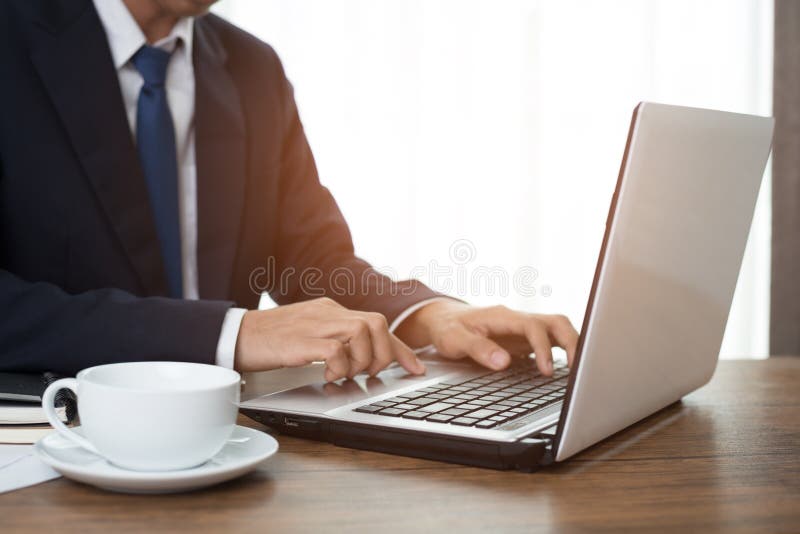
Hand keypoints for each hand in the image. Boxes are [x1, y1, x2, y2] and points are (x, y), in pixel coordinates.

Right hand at [233, 297, 425, 380]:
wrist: (237, 335)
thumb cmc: (271, 340)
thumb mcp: (310, 335)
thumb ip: (334, 340)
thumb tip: (357, 360)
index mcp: (332, 311)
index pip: (377, 325)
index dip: (401, 348)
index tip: (416, 368)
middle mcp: (329, 313)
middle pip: (377, 323)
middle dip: (385, 353)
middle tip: (371, 373)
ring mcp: (316, 324)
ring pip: (362, 332)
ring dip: (363, 360)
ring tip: (347, 373)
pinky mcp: (302, 340)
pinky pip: (335, 349)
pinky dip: (339, 365)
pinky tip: (328, 375)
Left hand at [394, 300, 578, 375]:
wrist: (444, 319)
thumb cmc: (449, 328)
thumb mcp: (455, 340)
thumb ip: (479, 349)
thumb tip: (504, 362)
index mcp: (503, 316)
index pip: (533, 326)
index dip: (544, 348)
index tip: (546, 371)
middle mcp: (518, 319)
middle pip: (556, 322)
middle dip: (571, 343)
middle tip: (577, 369)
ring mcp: (524, 328)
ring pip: (558, 328)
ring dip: (572, 345)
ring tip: (578, 371)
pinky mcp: (525, 339)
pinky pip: (552, 340)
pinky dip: (563, 351)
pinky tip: (565, 370)